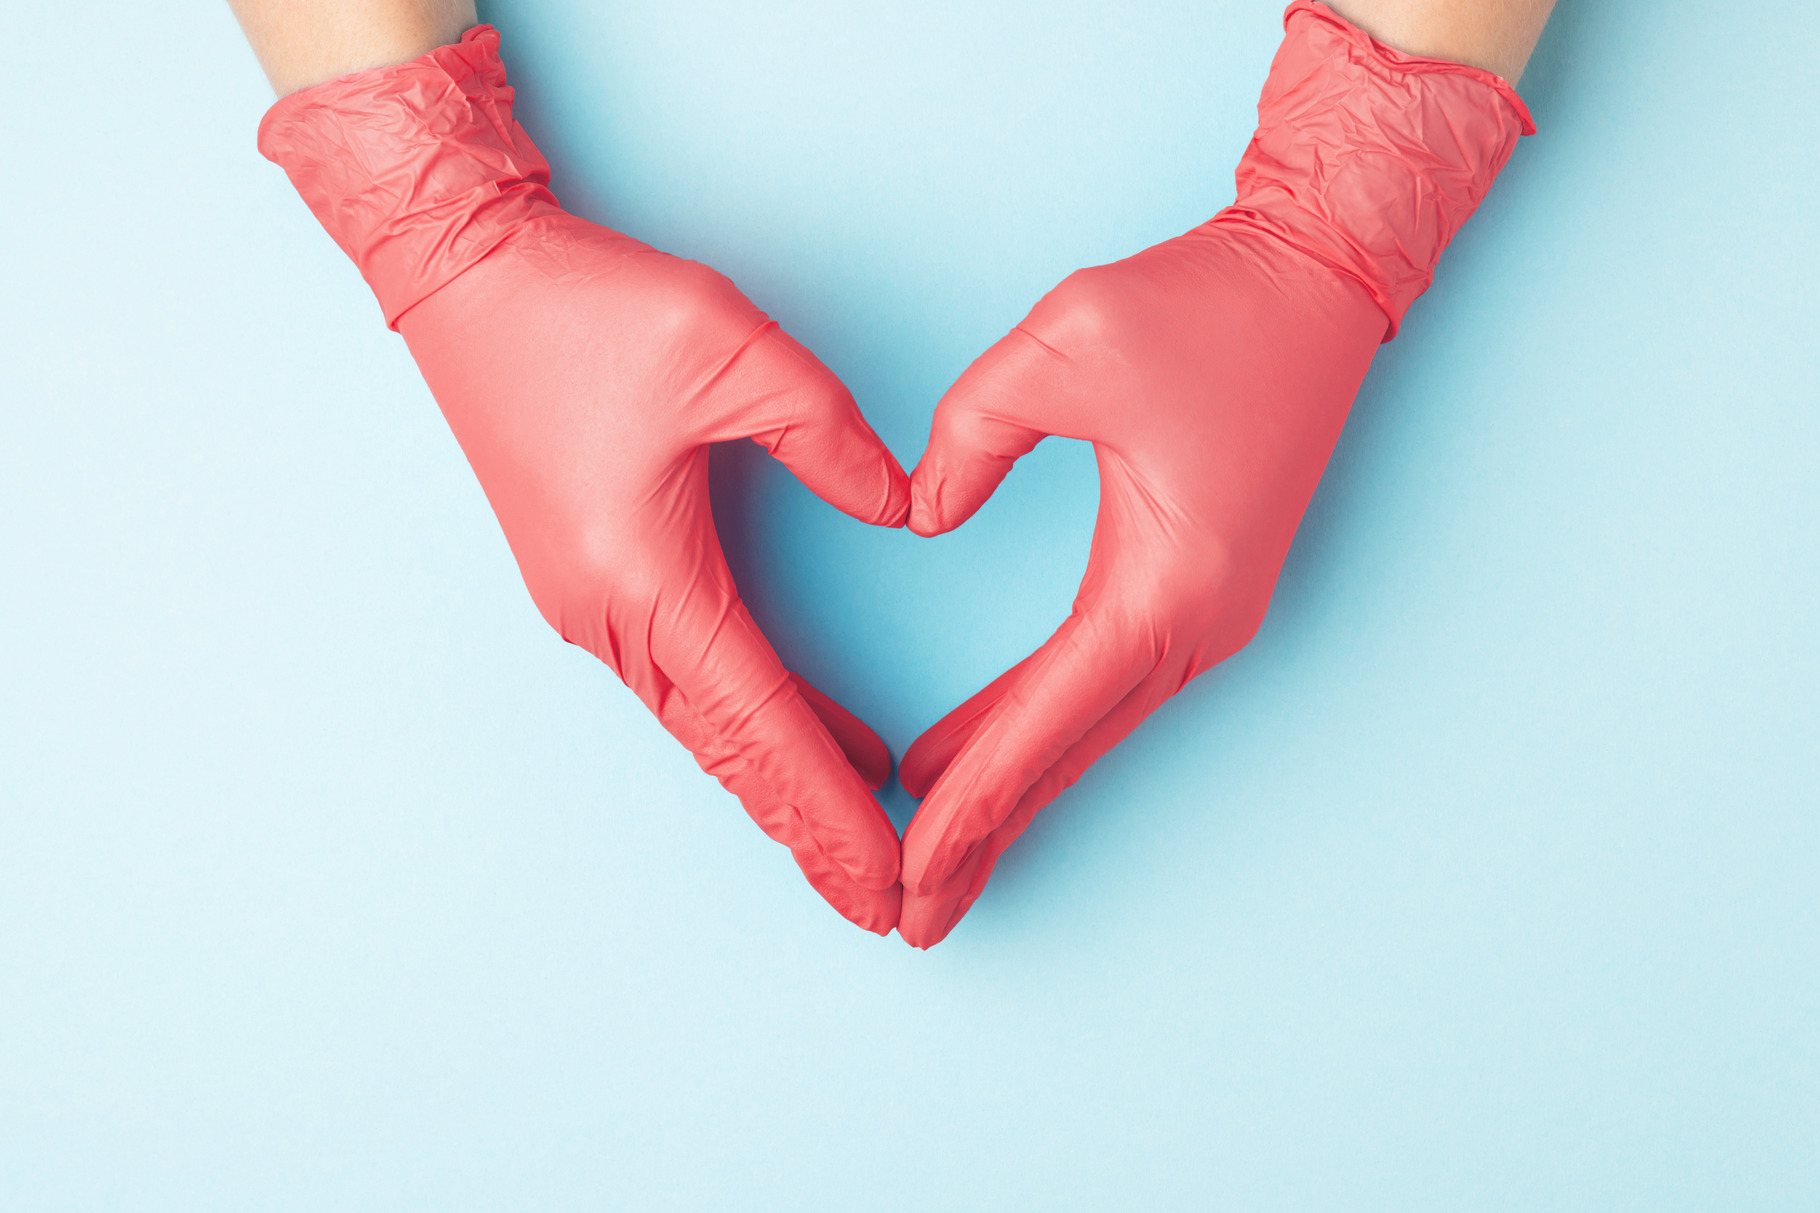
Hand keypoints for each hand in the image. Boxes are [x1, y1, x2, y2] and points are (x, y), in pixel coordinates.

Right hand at [259, 27, 908, 932]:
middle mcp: (611, 617)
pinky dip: (752, 723)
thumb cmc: (582, 309)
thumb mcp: (730, 346)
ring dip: (781, 786)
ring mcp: (594, 606)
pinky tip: (811, 738)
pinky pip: (686, 679)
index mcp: (645, 580)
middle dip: (808, 832)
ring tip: (855, 845)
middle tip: (881, 902)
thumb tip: (899, 506)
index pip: (761, 724)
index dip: (829, 808)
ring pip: (707, 725)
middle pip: (731, 753)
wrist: (464, 276)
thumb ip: (827, 434)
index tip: (884, 876)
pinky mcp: (594, 578)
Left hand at [895, 0, 1531, 946]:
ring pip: (1091, 729)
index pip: (1049, 718)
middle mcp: (1198, 623)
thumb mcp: (1062, 344)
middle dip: (991, 833)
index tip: (913, 863)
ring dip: (1016, 792)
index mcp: (1168, 584)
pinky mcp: (1199, 589)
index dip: (975, 798)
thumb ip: (970, 436)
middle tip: (916, 914)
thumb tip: (924, 518)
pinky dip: (1044, 731)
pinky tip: (987, 755)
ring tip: (941, 858)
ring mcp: (1209, 614)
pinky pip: (1108, 684)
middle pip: (1071, 753)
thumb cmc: (1208, 305)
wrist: (1318, 276)